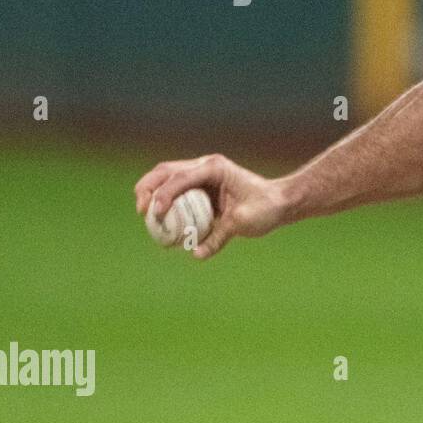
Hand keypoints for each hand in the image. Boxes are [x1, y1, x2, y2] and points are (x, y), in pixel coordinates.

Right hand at [134, 154, 287, 259]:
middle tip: (141, 210)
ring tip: (144, 214)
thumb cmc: (267, 208)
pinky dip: (165, 203)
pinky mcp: (201, 190)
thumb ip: (219, 237)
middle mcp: (205, 168)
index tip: (156, 212)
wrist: (280, 203)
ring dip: (152, 193)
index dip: (164, 194)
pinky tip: (159, 220)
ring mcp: (201, 177)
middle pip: (166, 172)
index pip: (181, 178)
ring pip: (167, 180)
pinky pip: (177, 194)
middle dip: (148, 188)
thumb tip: (196, 254)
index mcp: (214, 168)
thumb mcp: (244, 222)